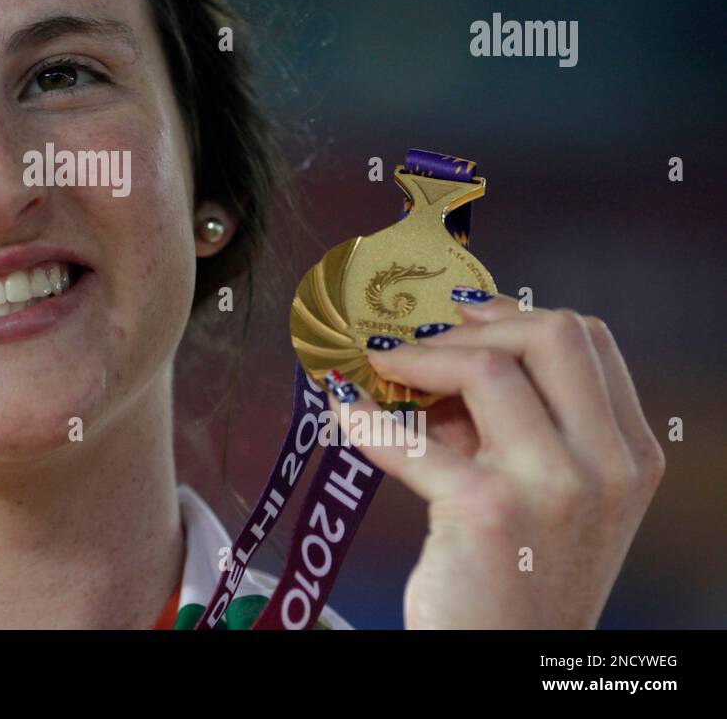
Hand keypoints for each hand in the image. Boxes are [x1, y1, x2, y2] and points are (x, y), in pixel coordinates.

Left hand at [333, 294, 664, 628]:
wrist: (506, 659)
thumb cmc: (518, 575)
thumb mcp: (543, 494)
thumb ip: (507, 426)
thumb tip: (436, 357)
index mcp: (629, 454)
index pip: (588, 341)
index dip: (516, 315)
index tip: (463, 315)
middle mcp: (606, 465)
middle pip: (551, 335)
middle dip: (472, 326)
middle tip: (417, 342)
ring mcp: (552, 486)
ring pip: (486, 368)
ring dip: (417, 358)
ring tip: (378, 367)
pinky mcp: (486, 510)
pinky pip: (410, 437)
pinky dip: (366, 416)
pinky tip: (344, 408)